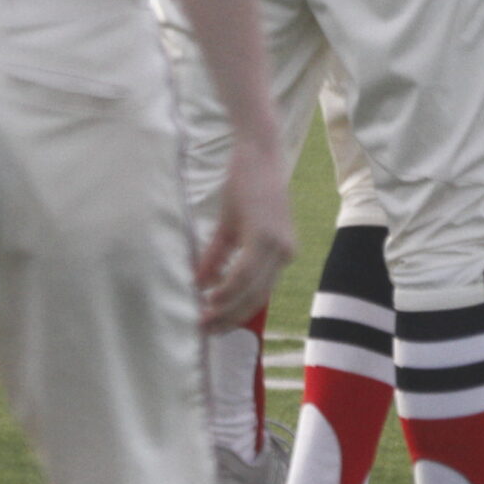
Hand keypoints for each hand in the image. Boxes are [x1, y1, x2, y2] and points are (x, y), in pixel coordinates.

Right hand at [196, 135, 294, 331]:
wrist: (258, 153)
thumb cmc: (246, 186)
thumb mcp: (230, 227)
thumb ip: (216, 257)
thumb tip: (199, 283)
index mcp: (281, 253)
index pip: (258, 295)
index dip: (235, 314)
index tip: (212, 327)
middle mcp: (284, 253)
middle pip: (256, 299)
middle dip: (228, 318)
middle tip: (203, 330)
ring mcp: (277, 245)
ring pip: (250, 290)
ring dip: (224, 307)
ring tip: (202, 318)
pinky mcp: (265, 235)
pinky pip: (245, 272)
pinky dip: (227, 287)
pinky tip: (209, 296)